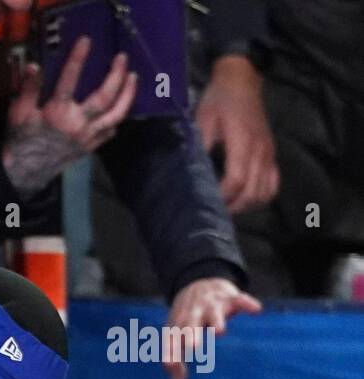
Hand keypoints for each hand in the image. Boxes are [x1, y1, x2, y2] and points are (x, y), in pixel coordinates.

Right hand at [3, 40, 136, 196]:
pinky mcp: (90, 146)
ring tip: (133, 77)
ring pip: (116, 114)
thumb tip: (34, 66)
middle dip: (117, 75)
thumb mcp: (18, 113)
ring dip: (128, 94)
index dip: (78, 59)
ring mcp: (87, 136)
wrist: (26, 172)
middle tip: (122, 58)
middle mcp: (77, 124)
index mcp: (57, 113)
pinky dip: (118, 117)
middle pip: (105, 97)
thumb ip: (28, 89)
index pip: (70, 80)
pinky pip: (111, 131)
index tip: (86, 41)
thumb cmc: (21, 140)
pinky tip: (121, 106)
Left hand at [163, 278, 261, 378]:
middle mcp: (193, 314)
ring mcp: (210, 304)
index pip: (172, 339)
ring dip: (216, 320)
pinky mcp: (229, 297)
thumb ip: (177, 360)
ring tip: (220, 332)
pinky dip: (246, 303)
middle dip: (191, 335)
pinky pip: (238, 299)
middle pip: (190, 325)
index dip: (170, 351)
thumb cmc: (187, 318)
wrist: (198, 283)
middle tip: (193, 348)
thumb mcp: (178, 336)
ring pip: (213, 312)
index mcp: (178, 325)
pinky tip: (256, 310)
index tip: (170, 365)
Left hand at [196, 55, 278, 214]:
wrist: (242, 80)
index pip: (235, 181)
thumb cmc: (219, 100)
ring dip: (246, 206)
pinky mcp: (272, 155)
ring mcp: (269, 154)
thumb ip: (198, 148)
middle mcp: (260, 152)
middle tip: (212, 211)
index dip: (220, 196)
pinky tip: (244, 199)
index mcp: (243, 143)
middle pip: (251, 193)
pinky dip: (260, 197)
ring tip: (226, 207)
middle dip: (231, 207)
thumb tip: (190, 175)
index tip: (204, 202)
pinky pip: (273, 184)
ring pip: (264, 193)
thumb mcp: (202, 121)